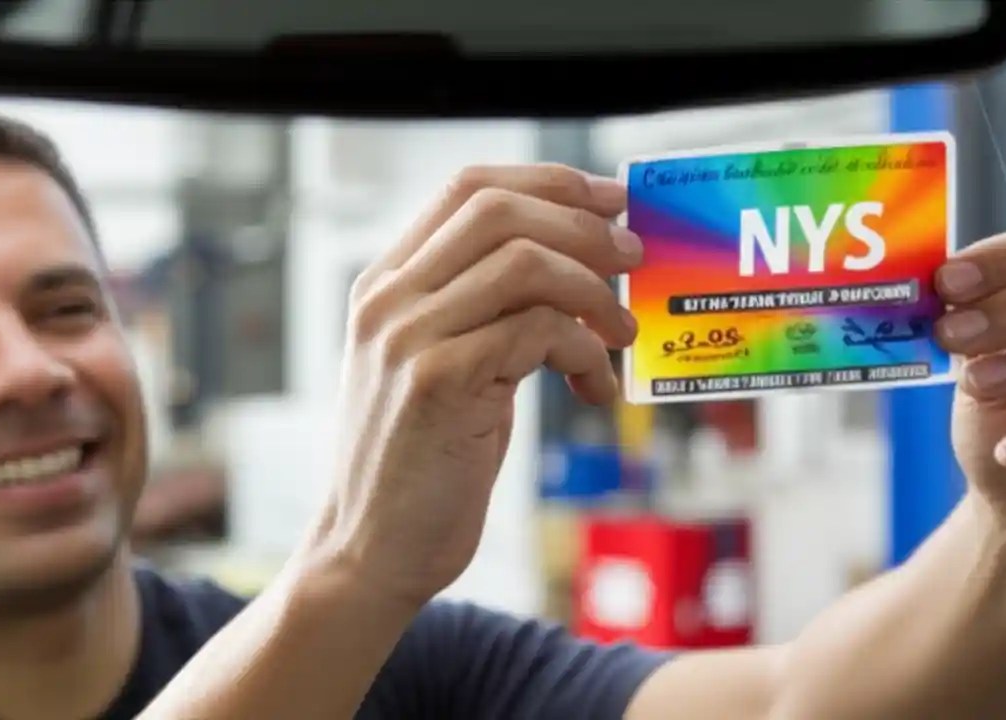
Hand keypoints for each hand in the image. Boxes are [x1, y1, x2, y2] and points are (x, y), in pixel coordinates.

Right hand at [301, 164, 641, 607]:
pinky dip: (586, 352)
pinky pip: (538, 331)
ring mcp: (407, 337)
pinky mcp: (438, 382)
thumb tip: (575, 264)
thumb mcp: (440, 364)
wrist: (372, 550)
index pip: (469, 188)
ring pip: (524, 262)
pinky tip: (595, 389)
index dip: (550, 182)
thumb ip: (483, 309)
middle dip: (583, 223)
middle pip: (498, 210)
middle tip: (633, 256)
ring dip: (594, 290)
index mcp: (387, 284)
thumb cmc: (421, 460)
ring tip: (622, 330)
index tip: (608, 200)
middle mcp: (390, 299)